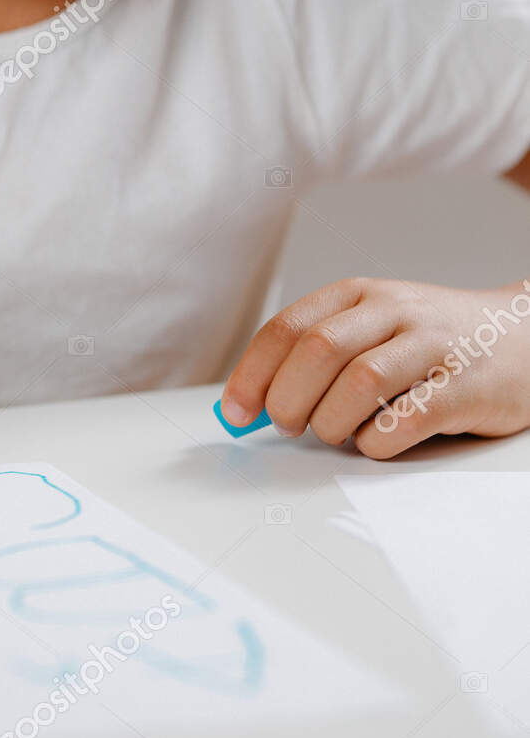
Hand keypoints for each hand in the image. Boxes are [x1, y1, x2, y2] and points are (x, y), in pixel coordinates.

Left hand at [218, 276, 529, 458]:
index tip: (235, 413)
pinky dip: (377, 441)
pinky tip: (377, 441)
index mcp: (360, 295)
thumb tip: (250, 405)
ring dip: (332, 423)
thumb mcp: (373, 329)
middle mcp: (394, 311)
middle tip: (288, 427)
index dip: (252, 374)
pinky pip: (405, 419)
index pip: (287, 328)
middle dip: (288, 400)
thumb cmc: (432, 342)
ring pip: (359, 383)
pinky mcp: (464, 387)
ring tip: (337, 434)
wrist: (524, 338)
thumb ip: (315, 358)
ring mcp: (432, 346)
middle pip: (317, 351)